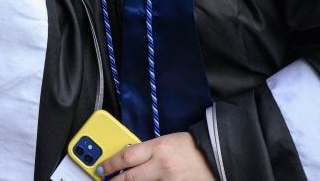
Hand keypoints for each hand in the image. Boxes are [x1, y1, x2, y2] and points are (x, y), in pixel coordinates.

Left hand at [95, 133, 214, 180]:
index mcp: (159, 147)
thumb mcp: (166, 142)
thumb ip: (147, 151)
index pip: (126, 156)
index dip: (110, 164)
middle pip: (129, 178)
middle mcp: (162, 165)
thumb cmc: (192, 148)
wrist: (218, 157)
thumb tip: (127, 160)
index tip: (102, 168)